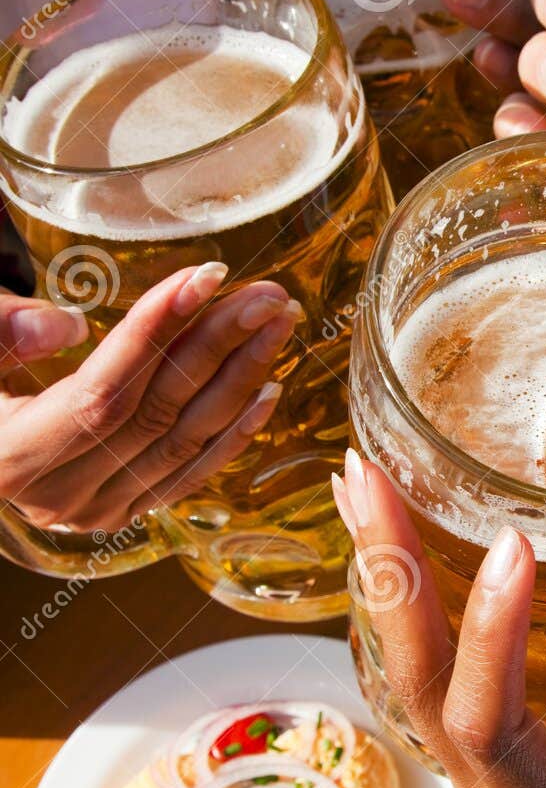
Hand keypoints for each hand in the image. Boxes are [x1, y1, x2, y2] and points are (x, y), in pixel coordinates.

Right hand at [0, 263, 300, 533]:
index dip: (156, 333)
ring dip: (239, 380)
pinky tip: (267, 389)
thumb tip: (66, 325)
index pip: (102, 394)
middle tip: (267, 296)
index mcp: (11, 455)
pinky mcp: (120, 511)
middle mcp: (57, 494)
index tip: (205, 276)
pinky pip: (187, 474)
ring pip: (181, 442)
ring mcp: (93, 509)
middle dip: (219, 347)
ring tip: (277, 324)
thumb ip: (2, 331)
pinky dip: (232, 433)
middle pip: (155, 413)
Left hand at [334, 454, 545, 787]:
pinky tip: (380, 519)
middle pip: (419, 690)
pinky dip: (402, 585)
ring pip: (408, 670)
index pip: (492, 726)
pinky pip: (424, 658)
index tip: (511, 542)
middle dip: (394, 582)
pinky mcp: (476, 735)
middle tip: (369, 478)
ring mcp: (476, 770)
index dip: (489, 638)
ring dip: (382, 572)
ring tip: (356, 480)